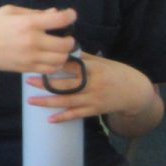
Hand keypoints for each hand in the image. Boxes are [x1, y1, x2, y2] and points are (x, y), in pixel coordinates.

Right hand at [0, 5, 75, 73]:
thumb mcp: (9, 11)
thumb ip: (34, 12)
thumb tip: (54, 12)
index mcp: (28, 23)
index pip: (60, 20)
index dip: (70, 16)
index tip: (71, 15)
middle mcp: (32, 41)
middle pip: (66, 43)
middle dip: (70, 38)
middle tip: (65, 36)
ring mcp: (30, 57)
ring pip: (61, 59)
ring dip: (64, 53)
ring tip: (59, 48)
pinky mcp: (26, 68)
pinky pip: (50, 69)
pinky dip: (56, 64)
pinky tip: (51, 58)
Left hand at [24, 53, 156, 124]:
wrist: (136, 92)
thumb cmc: (117, 73)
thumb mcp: (102, 62)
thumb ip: (83, 57)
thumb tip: (64, 46)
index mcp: (94, 69)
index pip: (72, 65)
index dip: (55, 64)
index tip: (39, 61)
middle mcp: (93, 84)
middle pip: (66, 84)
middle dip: (46, 84)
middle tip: (29, 81)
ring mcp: (94, 98)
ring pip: (68, 101)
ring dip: (49, 102)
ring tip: (32, 101)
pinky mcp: (95, 110)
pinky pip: (77, 114)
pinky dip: (63, 117)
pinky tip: (50, 119)